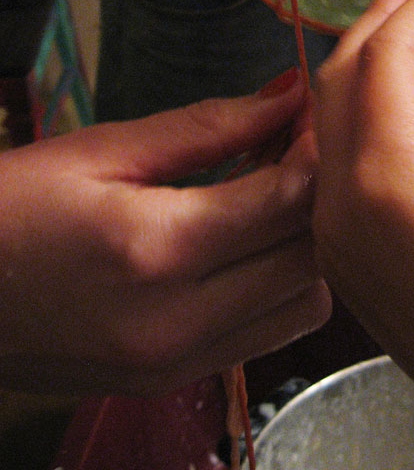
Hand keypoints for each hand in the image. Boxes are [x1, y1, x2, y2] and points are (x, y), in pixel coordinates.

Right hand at [0, 71, 329, 394]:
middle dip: (321, 192)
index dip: (318, 148)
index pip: (288, 200)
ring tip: (276, 192)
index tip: (317, 113)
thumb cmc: (10, 209)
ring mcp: (178, 362)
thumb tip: (288, 93)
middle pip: (309, 255)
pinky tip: (251, 240)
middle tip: (303, 144)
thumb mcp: (105, 149)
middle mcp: (178, 322)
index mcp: (156, 250)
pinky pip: (268, 335)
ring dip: (308, 244)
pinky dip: (281, 285)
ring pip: (304, 304)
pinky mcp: (174, 380)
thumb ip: (209, 126)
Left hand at [313, 0, 413, 469]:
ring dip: (379, 75)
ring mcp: (332, 236)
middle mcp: (339, 205)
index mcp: (386, 181)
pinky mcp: (344, 257)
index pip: (383, 61)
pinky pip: (345, 166)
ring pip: (336, 121)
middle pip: (340, 82)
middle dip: (380, 27)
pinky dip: (379, 125)